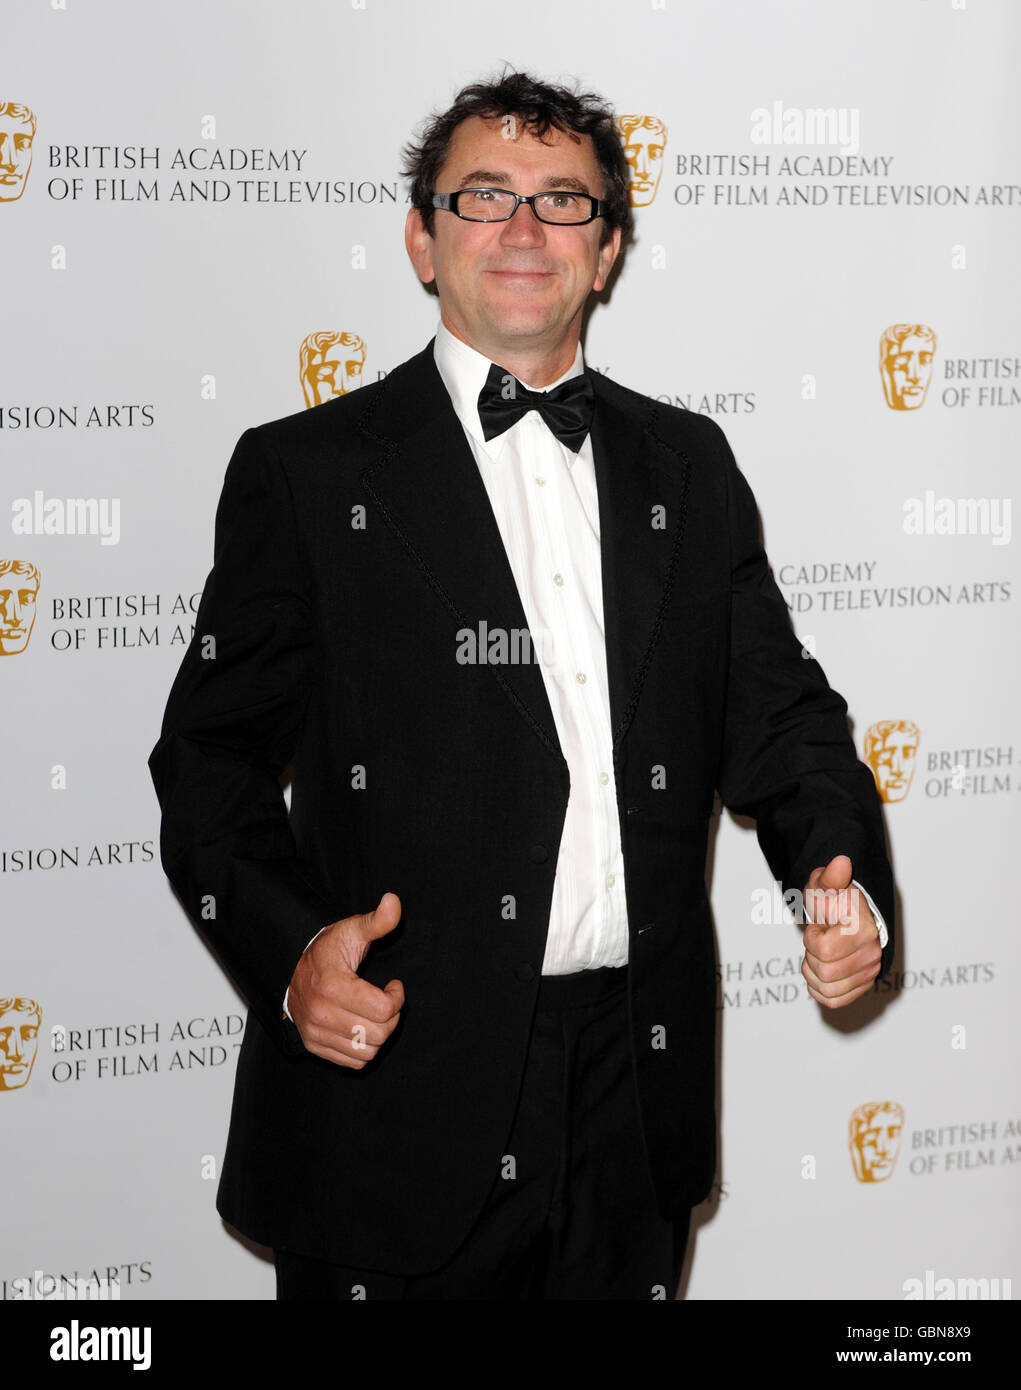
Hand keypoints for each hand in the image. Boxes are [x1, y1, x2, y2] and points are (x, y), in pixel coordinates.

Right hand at [287, 892, 404, 1067]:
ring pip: (368, 1052)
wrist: (291, 970)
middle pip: (379, 1034)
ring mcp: (315, 1033)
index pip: (383, 1010)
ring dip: (379, 1035)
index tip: (393, 985)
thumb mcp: (351, 930)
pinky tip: (362, 1026)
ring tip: (374, 1014)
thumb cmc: (327, 950)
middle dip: (391, 1017)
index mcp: (331, 986)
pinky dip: (364, 1048)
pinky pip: (353, 1062)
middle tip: (386, 1001)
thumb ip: (376, 921)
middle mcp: (320, 1014)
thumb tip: (393, 901)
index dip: (397, 997)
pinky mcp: (314, 1046)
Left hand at [801, 856, 880, 1009]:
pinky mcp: (861, 987)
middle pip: (824, 973)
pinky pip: (832, 1000)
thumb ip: (831, 876)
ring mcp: (869, 973)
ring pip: (827, 989)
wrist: (845, 914)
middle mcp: (872, 955)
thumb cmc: (833, 899)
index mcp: (865, 930)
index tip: (819, 926)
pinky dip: (819, 988)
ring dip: (813, 972)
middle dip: (811, 955)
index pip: (822, 950)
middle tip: (819, 940)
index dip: (811, 937)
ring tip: (819, 954)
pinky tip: (821, 970)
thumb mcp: (826, 883)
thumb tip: (841, 862)